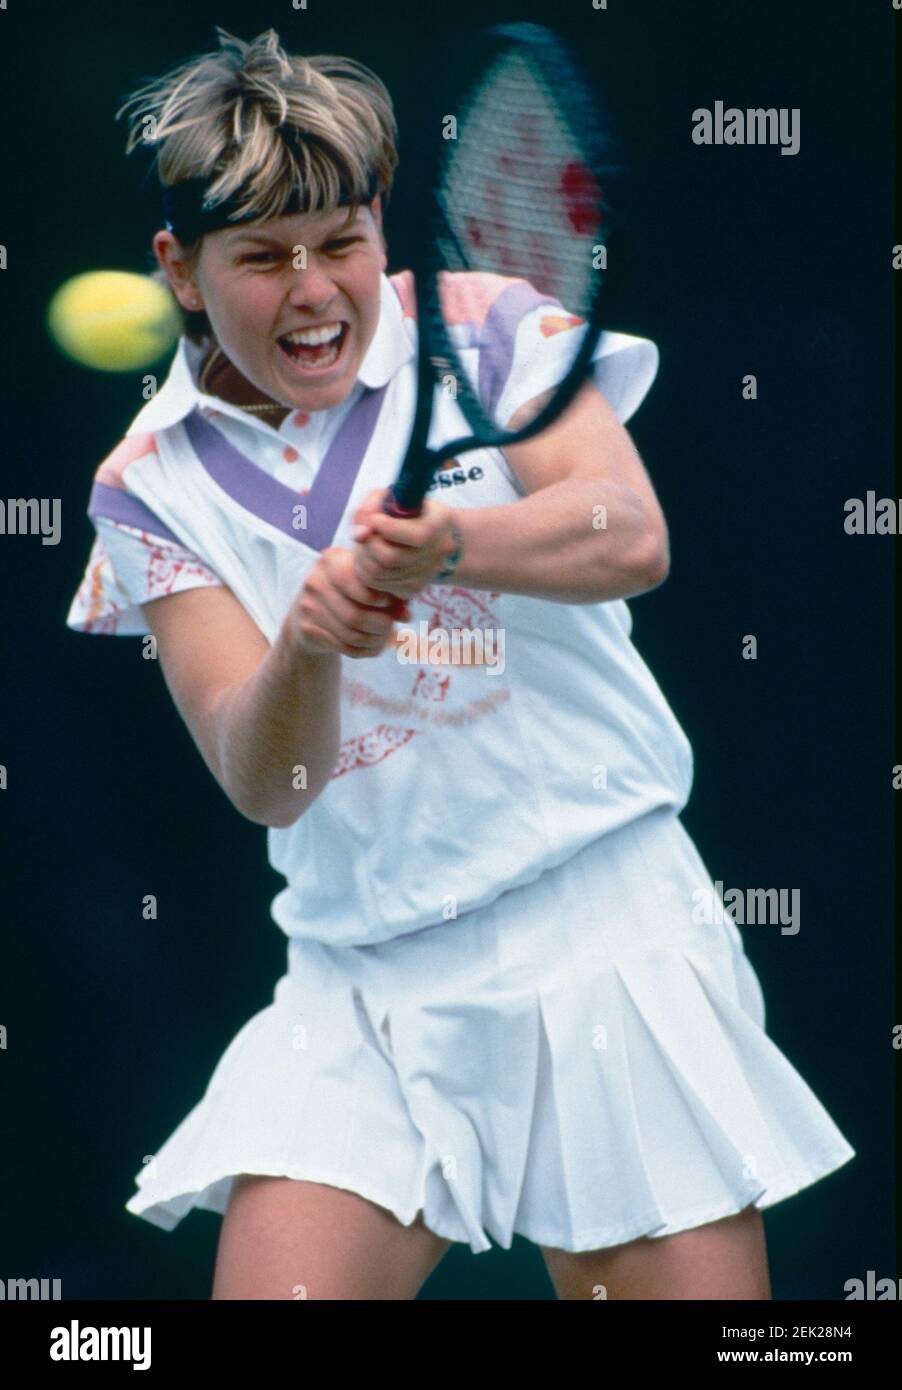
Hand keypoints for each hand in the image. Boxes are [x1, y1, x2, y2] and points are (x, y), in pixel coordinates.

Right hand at [288, 546, 409, 658]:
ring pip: (351, 635)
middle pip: (356, 615)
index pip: (362, 585)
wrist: (310, 611)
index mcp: (332, 560)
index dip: (382, 600)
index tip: (389, 603)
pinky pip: (343, 647)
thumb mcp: (368, 585)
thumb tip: (406, 616)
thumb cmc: (349, 592)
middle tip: (391, 626)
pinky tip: (373, 646)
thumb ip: (390, 595)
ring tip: (384, 637)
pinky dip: (365, 650)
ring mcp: (308, 606)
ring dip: (375, 641)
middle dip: (381, 626)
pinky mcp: (307, 629)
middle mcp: (316, 581)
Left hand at [351, 488, 458, 598]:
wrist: (435, 536)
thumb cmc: (410, 511)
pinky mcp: (412, 590)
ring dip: (361, 557)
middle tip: (363, 533)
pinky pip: (376, 585)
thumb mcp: (395, 497)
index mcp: (439, 526)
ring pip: (377, 574)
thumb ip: (372, 507)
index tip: (374, 518)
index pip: (415, 536)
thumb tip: (359, 533)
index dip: (385, 527)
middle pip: (389, 558)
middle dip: (367, 544)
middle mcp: (436, 555)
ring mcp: (424, 576)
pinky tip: (370, 557)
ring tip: (364, 544)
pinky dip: (366, 570)